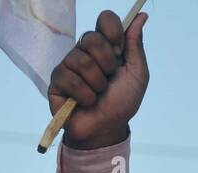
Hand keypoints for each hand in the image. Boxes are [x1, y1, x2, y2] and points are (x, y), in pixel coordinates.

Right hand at [50, 9, 149, 150]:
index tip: (119, 50)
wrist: (107, 129)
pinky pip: (69, 78)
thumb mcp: (136, 75)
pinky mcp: (56, 81)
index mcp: (105, 46)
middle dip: (106, 63)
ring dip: (96, 83)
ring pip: (80, 60)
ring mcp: (69, 65)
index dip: (112, 31)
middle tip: (108, 79)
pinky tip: (85, 102)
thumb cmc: (121, 103)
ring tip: (97, 94)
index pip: (105, 19)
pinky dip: (83, 94)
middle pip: (92, 38)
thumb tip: (141, 16)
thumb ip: (136, 46)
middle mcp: (85, 51)